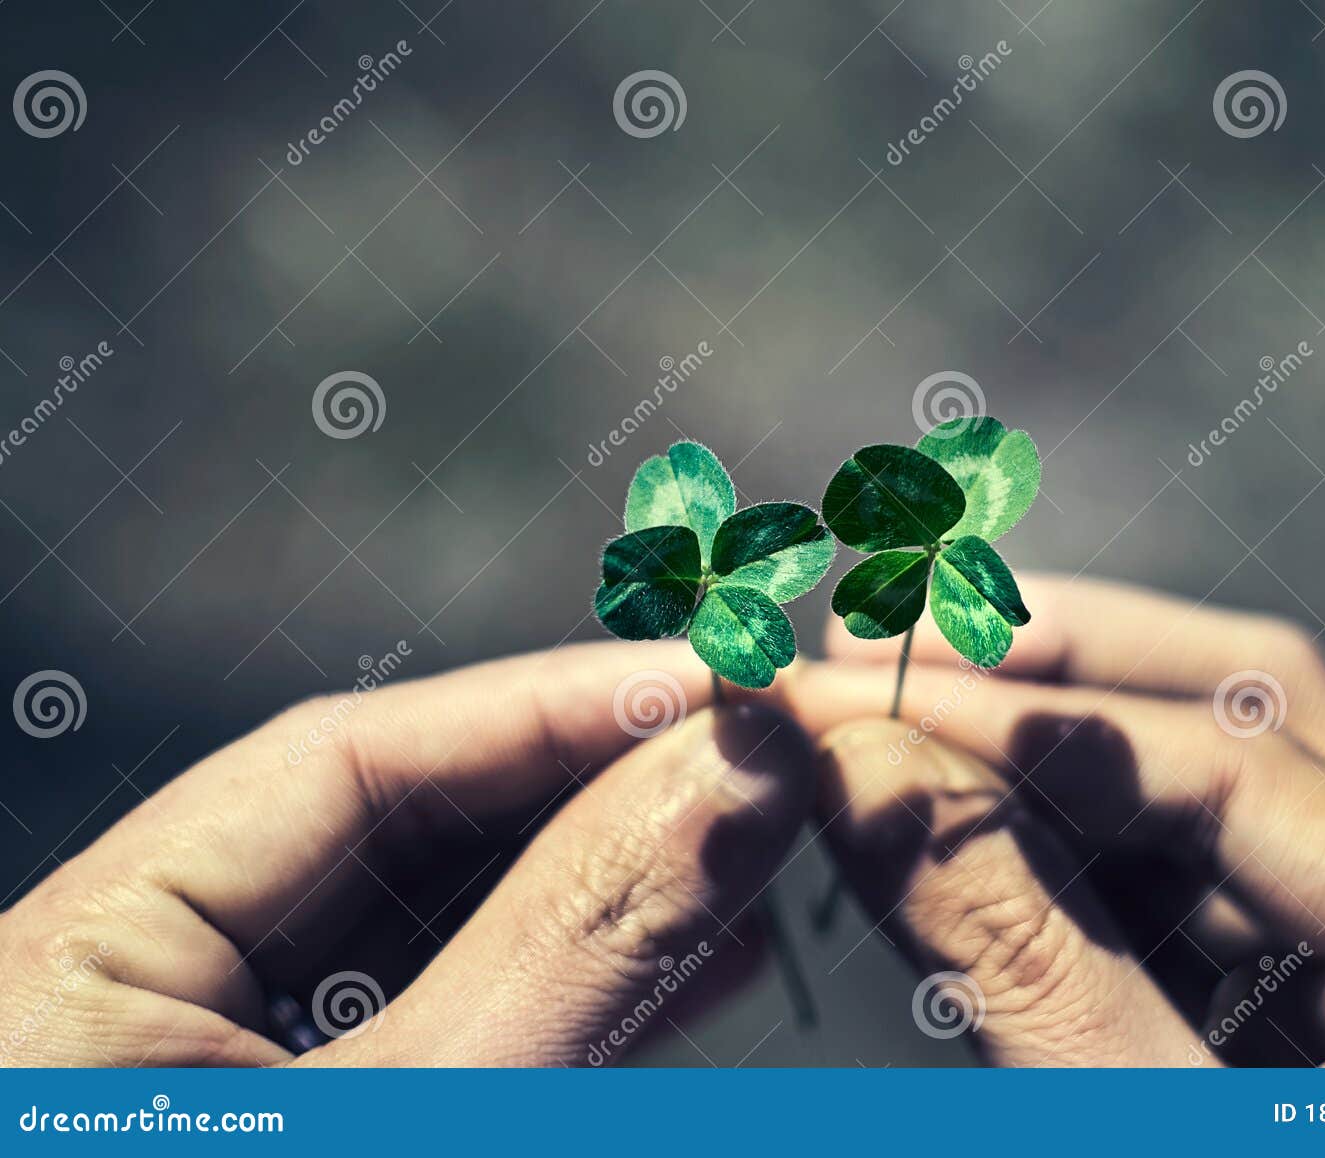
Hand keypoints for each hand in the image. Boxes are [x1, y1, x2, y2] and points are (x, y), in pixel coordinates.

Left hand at [0, 643, 810, 1065]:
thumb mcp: (434, 1113)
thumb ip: (577, 938)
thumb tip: (743, 762)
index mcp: (76, 972)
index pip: (337, 755)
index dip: (546, 703)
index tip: (712, 678)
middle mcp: (143, 1002)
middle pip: (407, 834)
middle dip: (601, 799)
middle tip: (761, 756)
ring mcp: (238, 1065)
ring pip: (453, 931)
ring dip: (618, 895)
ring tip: (762, 851)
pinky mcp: (326, 1102)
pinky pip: (467, 1021)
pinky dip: (588, 991)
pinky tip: (709, 959)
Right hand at [791, 573, 1324, 1065]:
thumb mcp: (1145, 1141)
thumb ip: (1018, 955)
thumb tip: (867, 769)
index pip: (1252, 769)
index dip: (1042, 719)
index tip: (872, 688)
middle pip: (1263, 724)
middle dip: (1066, 666)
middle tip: (894, 632)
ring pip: (1213, 793)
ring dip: (1046, 743)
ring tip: (894, 702)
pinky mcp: (1302, 1019)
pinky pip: (1178, 886)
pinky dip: (1057, 839)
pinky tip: (950, 810)